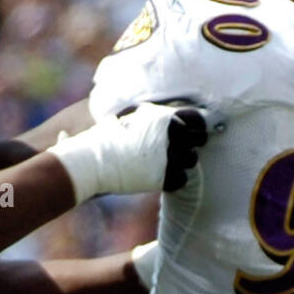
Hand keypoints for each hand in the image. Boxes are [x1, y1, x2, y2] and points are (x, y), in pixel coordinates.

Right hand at [49, 103, 221, 203]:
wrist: (94, 160)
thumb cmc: (107, 137)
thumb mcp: (130, 116)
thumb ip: (151, 116)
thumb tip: (164, 113)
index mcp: (164, 116)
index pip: (197, 119)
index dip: (198, 127)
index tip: (194, 133)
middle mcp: (172, 134)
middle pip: (199, 141)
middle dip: (190, 145)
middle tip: (178, 151)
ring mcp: (171, 156)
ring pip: (192, 160)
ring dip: (182, 162)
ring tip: (163, 163)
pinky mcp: (166, 177)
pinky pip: (183, 179)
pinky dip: (174, 179)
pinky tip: (159, 176)